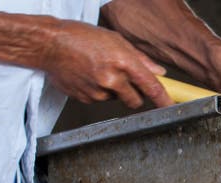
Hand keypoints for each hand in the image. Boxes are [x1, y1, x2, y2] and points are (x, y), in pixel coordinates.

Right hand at [41, 19, 172, 108]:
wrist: (48, 44)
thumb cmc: (80, 37)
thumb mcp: (115, 40)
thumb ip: (140, 59)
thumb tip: (158, 73)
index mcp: (123, 62)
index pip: (150, 86)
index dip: (163, 100)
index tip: (171, 107)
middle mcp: (112, 79)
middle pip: (135, 100)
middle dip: (134, 94)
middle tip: (123, 79)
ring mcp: (98, 91)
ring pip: (117, 99)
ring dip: (114, 90)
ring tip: (99, 71)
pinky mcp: (86, 99)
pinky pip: (100, 100)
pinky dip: (99, 91)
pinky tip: (88, 76)